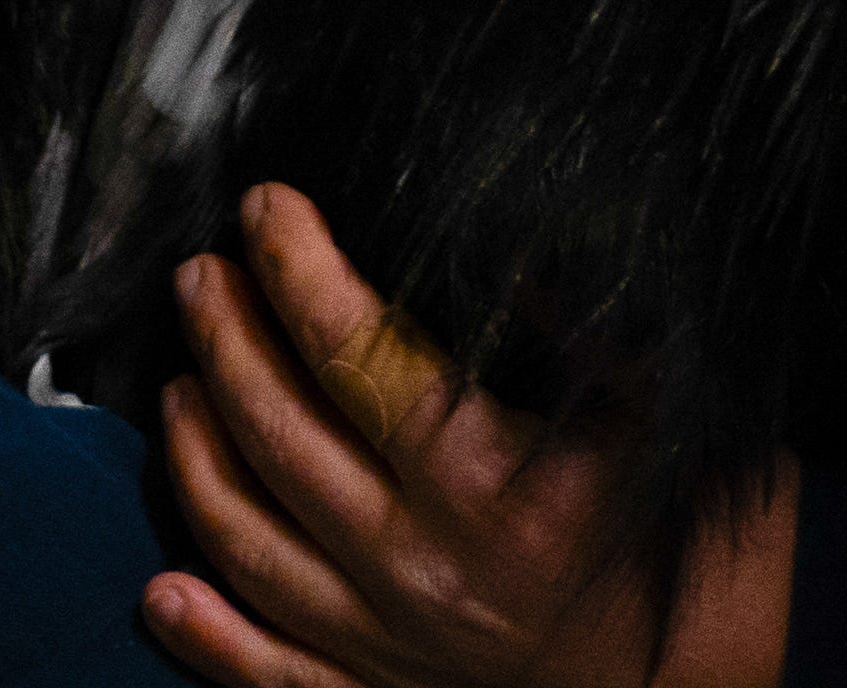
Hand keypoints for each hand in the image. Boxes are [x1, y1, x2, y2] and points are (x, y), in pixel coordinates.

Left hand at [145, 185, 795, 687]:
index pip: (359, 350)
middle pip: (280, 434)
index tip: (266, 206)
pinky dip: (204, 635)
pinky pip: (265, 673)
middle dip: (228, 338)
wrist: (687, 676)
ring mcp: (385, 639)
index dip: (298, 268)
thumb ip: (582, 327)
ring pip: (249, 540)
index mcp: (485, 478)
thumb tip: (507, 251)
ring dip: (199, 453)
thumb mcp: (651, 410)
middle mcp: (420, 561)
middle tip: (201, 272)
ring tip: (179, 378)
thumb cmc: (664, 528)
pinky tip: (160, 588)